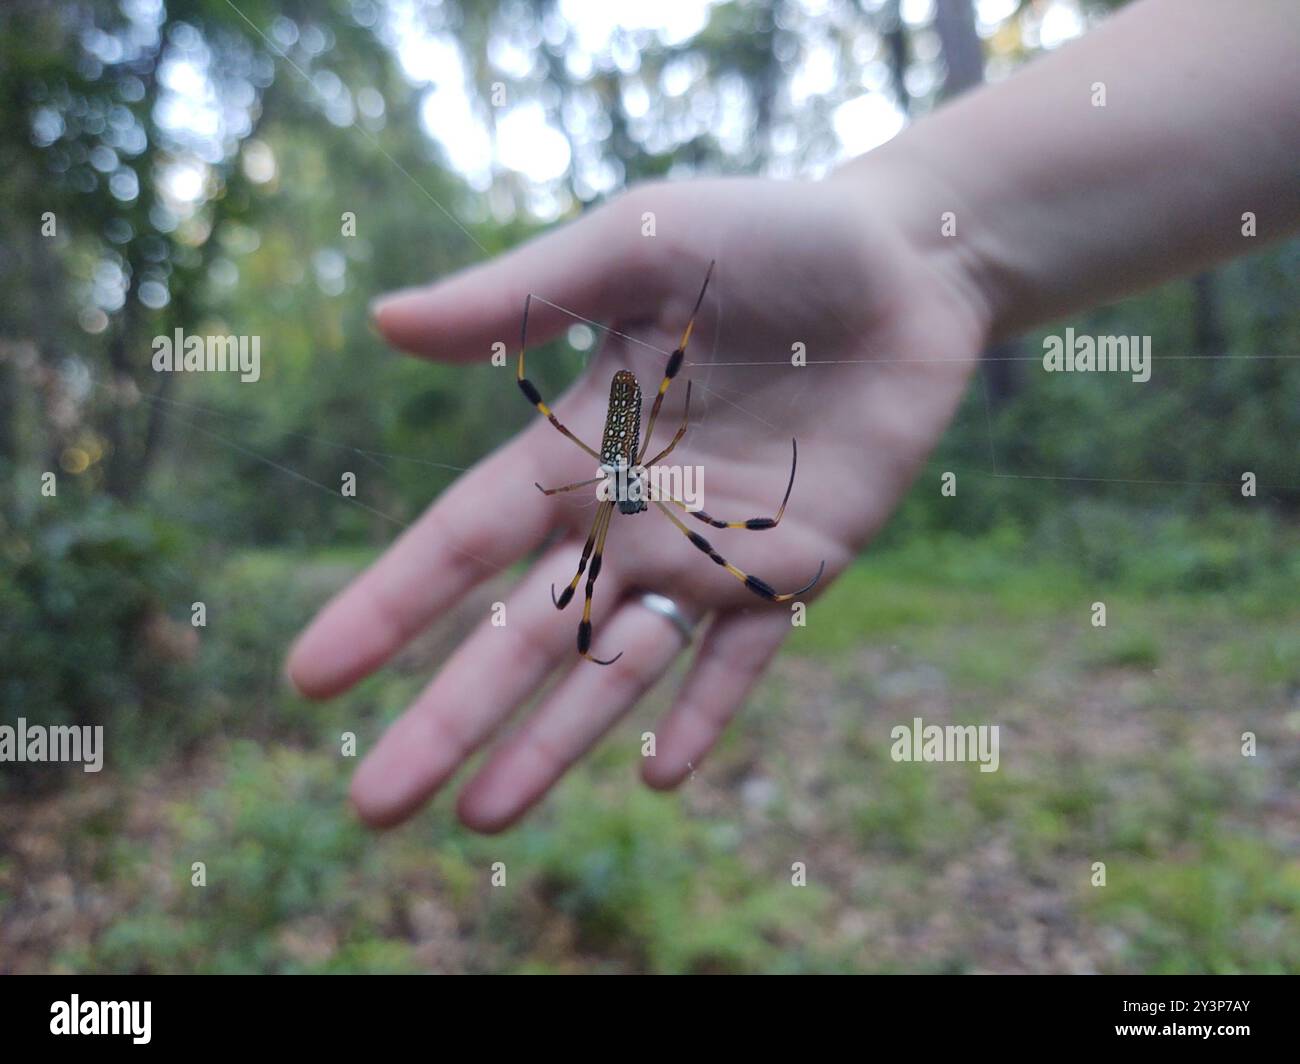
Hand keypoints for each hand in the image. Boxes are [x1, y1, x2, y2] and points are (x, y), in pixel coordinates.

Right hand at [285, 171, 990, 831]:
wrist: (905, 265)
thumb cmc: (767, 235)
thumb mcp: (637, 244)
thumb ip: (521, 294)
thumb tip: (383, 323)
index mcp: (579, 447)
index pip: (460, 545)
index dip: (386, 610)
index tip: (308, 679)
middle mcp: (631, 516)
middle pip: (524, 637)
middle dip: (448, 720)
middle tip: (372, 808)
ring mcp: (714, 553)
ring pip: (619, 670)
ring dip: (553, 745)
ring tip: (482, 820)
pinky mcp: (798, 569)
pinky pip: (744, 660)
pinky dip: (705, 716)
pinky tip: (662, 777)